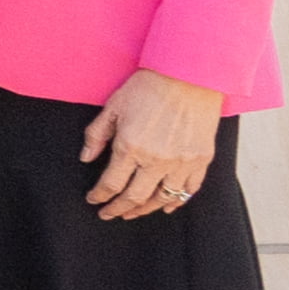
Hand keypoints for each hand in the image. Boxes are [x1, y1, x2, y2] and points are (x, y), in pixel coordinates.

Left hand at [83, 68, 229, 224]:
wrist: (189, 75)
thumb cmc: (147, 88)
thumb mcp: (113, 107)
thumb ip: (97, 135)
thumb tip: (86, 158)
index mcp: (131, 147)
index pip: (111, 183)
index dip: (99, 196)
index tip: (93, 200)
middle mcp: (157, 159)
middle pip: (135, 197)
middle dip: (118, 209)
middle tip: (109, 214)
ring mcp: (182, 162)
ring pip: (162, 198)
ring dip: (145, 209)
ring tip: (132, 212)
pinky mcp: (202, 159)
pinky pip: (189, 189)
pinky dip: (176, 201)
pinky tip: (165, 205)